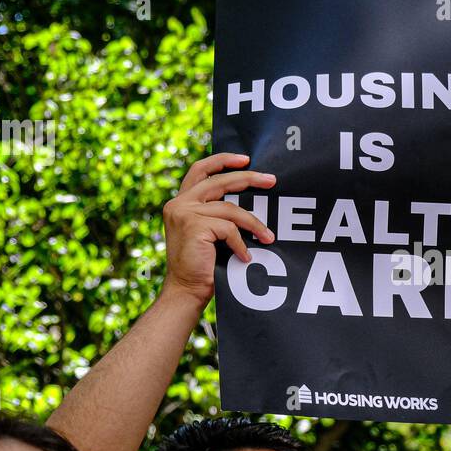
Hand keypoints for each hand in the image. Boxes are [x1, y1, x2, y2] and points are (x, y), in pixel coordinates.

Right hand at [160, 152, 276, 307]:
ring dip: (253, 223)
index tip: (245, 159)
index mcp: (180, 202)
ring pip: (230, 209)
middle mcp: (179, 204)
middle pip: (219, 181)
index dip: (222, 161)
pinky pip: (229, 229)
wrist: (185, 291)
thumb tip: (249, 200)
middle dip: (249, 179)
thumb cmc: (201, 265)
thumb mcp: (207, 232)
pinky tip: (245, 257)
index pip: (200, 170)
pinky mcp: (194, 227)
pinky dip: (241, 243)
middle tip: (272, 180)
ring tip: (268, 237)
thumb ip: (216, 213)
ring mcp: (185, 214)